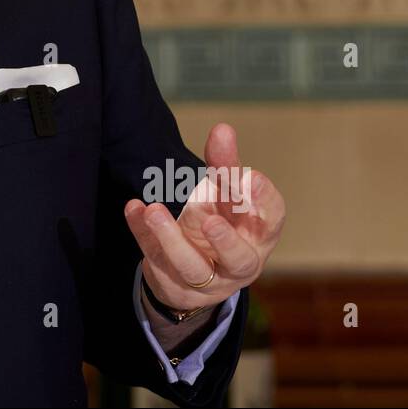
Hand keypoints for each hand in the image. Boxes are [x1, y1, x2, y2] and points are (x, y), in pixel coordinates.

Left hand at [124, 122, 284, 312]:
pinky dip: (142, 233)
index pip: (272, 221)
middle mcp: (239, 262)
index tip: (249, 176)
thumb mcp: (228, 197)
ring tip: (154, 211)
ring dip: (172, 239)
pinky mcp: (172, 280)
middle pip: (237, 257)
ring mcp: (205, 278)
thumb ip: (224, 166)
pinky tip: (135, 208)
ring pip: (191, 267)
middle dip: (225, 242)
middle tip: (210, 221)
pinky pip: (154, 257)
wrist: (199, 271)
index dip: (264, 200)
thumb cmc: (225, 223)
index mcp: (259, 235)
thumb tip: (223, 128)